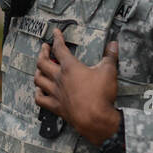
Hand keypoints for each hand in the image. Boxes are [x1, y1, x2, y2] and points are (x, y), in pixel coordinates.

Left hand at [34, 31, 121, 145]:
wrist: (95, 119)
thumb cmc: (101, 95)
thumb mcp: (109, 72)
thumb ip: (110, 56)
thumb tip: (113, 44)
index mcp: (70, 68)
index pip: (59, 49)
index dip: (56, 38)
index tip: (55, 33)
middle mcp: (59, 79)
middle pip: (43, 62)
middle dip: (42, 53)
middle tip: (44, 48)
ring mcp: (55, 93)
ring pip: (38, 79)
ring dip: (38, 71)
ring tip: (40, 67)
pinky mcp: (55, 106)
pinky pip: (40, 99)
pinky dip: (38, 93)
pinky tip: (40, 90)